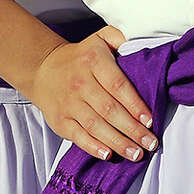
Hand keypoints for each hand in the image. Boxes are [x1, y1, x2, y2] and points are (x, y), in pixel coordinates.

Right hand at [25, 26, 158, 160]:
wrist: (43, 68)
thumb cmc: (81, 57)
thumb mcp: (100, 39)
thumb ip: (121, 38)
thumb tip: (142, 47)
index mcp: (93, 61)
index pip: (118, 85)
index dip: (135, 105)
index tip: (150, 120)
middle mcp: (80, 82)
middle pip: (109, 110)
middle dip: (133, 130)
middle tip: (151, 143)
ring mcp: (69, 103)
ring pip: (96, 126)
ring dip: (118, 142)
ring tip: (136, 154)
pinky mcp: (60, 120)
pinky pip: (78, 136)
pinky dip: (93, 147)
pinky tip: (109, 154)